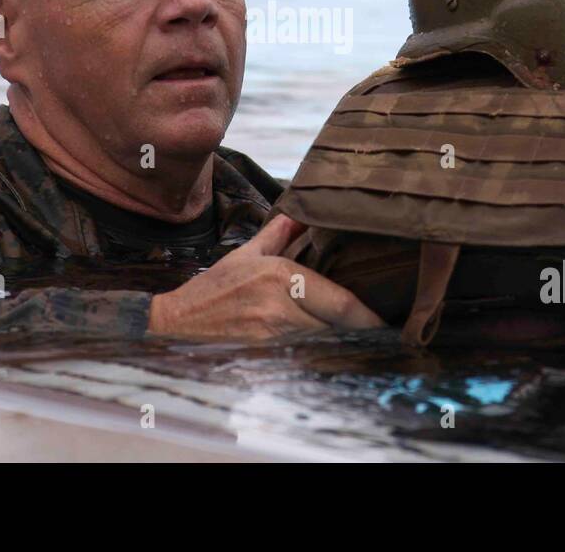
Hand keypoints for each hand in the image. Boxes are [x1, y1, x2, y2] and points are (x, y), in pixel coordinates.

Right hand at [146, 213, 385, 339]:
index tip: (387, 320)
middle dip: (360, 328)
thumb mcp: (247, 254)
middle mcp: (281, 307)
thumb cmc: (213, 288)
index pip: (340, 302)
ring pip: (324, 340)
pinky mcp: (267, 354)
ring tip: (360, 335)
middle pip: (338, 325)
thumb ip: (279, 233)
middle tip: (383, 326)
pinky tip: (327, 348)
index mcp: (280, 276)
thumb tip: (302, 212)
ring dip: (341, 338)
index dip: (369, 316)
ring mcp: (274, 334)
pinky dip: (318, 348)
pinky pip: (305, 352)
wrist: (177, 322)